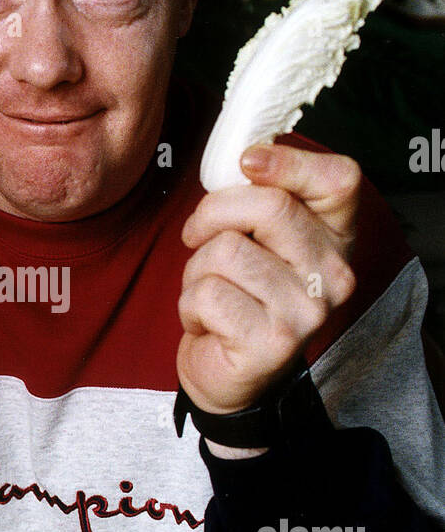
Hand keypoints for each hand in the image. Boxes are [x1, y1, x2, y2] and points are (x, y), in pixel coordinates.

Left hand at [177, 144, 358, 417]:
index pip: (339, 179)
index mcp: (337, 237)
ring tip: (210, 291)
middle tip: (198, 236)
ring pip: (226, 251)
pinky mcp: (273, 342)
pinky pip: (207, 294)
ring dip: (197, 270)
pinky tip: (209, 322)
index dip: (289, 161)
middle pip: (269, 206)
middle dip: (212, 215)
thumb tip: (245, 156)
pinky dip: (191, 305)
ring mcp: (308, 311)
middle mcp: (334, 273)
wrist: (231, 375)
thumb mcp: (256, 239)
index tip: (247, 163)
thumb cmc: (240, 295)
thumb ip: (258, 198)